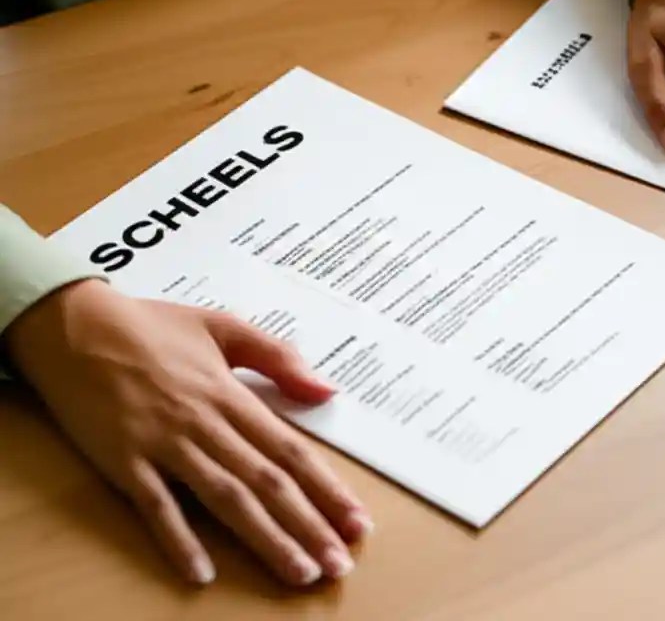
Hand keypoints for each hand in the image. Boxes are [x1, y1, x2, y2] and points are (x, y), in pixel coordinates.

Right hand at [2, 280, 370, 586]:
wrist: (73, 325)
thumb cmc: (151, 327)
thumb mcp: (224, 327)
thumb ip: (278, 358)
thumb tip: (327, 388)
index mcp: (232, 395)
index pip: (291, 452)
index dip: (328, 489)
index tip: (357, 522)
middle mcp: (205, 424)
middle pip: (268, 483)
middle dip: (308, 526)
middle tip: (339, 564)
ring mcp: (165, 444)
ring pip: (226, 498)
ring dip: (266, 539)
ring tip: (299, 572)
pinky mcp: (124, 461)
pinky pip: (155, 507)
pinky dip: (179, 540)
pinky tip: (201, 573)